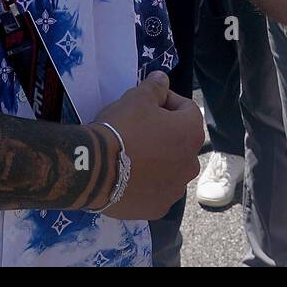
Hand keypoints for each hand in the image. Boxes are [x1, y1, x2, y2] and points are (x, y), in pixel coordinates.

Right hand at [94, 71, 203, 219]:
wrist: (94, 169)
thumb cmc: (122, 128)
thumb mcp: (136, 98)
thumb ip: (155, 87)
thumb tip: (163, 78)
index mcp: (191, 134)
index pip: (186, 109)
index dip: (166, 101)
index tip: (146, 103)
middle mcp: (191, 163)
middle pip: (180, 140)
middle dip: (164, 132)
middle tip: (138, 129)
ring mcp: (175, 189)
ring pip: (170, 167)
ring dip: (158, 159)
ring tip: (132, 154)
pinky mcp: (157, 208)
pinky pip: (156, 189)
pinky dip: (147, 182)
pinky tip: (128, 176)